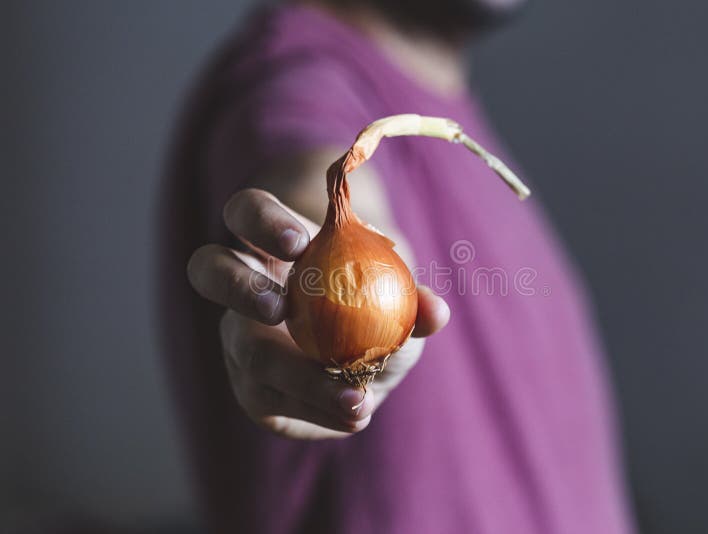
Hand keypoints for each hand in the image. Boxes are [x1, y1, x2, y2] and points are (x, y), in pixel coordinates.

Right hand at [187, 188, 449, 438]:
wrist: (360, 349)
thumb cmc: (374, 300)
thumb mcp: (396, 295)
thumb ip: (412, 302)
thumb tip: (435, 313)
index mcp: (270, 242)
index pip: (245, 212)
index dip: (262, 221)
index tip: (299, 243)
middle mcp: (241, 286)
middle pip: (208, 268)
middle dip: (238, 285)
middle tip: (279, 307)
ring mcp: (238, 337)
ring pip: (241, 352)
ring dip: (295, 375)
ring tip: (352, 397)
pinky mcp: (249, 386)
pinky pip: (270, 399)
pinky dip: (317, 407)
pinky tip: (355, 412)